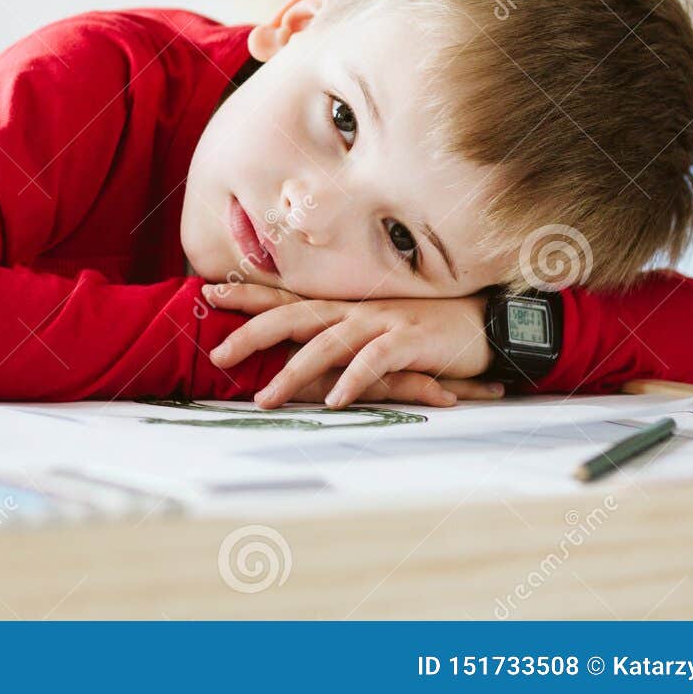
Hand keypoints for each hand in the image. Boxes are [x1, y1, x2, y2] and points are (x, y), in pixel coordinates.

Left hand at [204, 283, 495, 408]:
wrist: (484, 322)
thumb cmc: (425, 331)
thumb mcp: (376, 332)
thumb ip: (340, 341)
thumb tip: (300, 360)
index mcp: (343, 307)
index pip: (286, 296)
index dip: (248, 294)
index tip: (207, 292)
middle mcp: (355, 311)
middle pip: (294, 317)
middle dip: (252, 334)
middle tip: (217, 355)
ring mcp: (380, 323)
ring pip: (327, 344)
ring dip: (293, 373)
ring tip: (264, 400)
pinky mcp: (409, 342)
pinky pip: (375, 362)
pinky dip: (353, 381)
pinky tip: (335, 401)